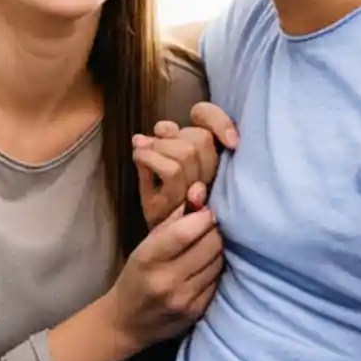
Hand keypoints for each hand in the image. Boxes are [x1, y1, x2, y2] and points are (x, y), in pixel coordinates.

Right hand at [104, 197, 223, 350]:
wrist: (126, 323)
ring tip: (207, 247)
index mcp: (148, 258)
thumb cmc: (135, 277)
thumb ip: (173, 218)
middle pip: (210, 245)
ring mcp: (184, 299)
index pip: (185, 232)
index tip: (205, 212)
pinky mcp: (197, 312)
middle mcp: (167, 280)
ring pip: (218, 262)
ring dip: (217, 250)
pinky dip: (216, 270)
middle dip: (214, 231)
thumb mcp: (145, 246)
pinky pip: (218, 281)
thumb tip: (200, 190)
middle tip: (208, 229)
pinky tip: (206, 268)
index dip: (203, 217)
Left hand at [133, 101, 238, 228]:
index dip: (217, 120)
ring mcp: (195, 190)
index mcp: (209, 160)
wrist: (155, 240)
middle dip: (174, 137)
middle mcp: (209, 175)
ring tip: (146, 156)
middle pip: (200, 138)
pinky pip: (170, 170)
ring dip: (159, 149)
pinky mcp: (177, 203)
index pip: (221, 128)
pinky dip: (148, 158)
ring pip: (185, 152)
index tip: (206, 127)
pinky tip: (139, 161)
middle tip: (157, 148)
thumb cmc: (159, 198)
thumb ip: (160, 142)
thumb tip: (150, 133)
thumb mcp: (157, 162)